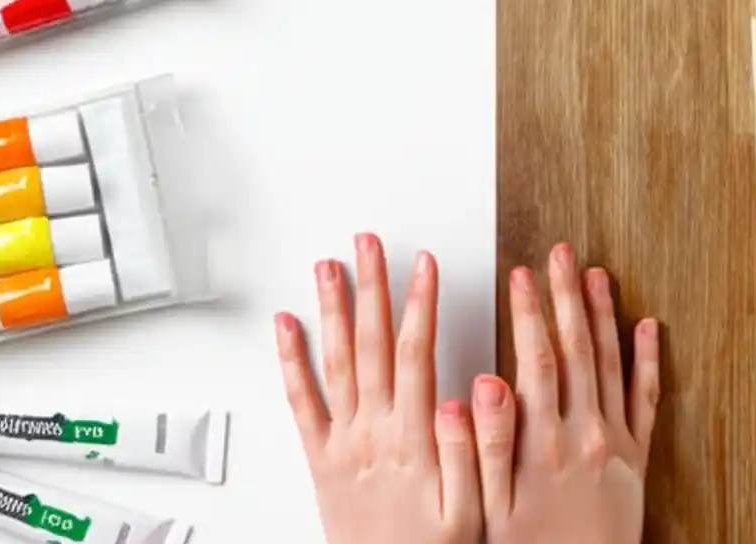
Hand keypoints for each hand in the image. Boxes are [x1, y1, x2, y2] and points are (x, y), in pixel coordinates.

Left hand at [275, 233, 481, 543]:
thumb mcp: (468, 512)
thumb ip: (468, 452)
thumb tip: (465, 396)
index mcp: (411, 439)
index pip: (415, 353)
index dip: (420, 303)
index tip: (423, 265)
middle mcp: (371, 432)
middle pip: (370, 343)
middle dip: (371, 287)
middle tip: (368, 244)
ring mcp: (341, 441)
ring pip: (334, 361)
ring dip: (331, 309)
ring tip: (329, 266)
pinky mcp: (319, 456)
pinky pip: (300, 401)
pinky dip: (290, 360)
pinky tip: (286, 325)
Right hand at [473, 243, 660, 543]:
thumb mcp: (491, 505)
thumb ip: (487, 443)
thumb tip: (482, 385)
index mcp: (544, 443)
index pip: (538, 361)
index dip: (528, 313)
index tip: (521, 276)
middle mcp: (584, 435)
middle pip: (578, 350)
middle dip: (567, 296)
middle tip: (561, 254)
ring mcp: (615, 443)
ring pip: (612, 365)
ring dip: (604, 314)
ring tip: (596, 273)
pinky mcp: (636, 457)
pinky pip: (646, 400)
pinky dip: (648, 361)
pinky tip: (647, 328)